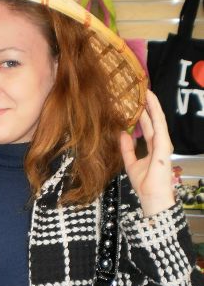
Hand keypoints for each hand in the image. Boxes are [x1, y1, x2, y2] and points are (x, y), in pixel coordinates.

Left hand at [120, 90, 174, 216]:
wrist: (151, 195)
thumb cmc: (144, 183)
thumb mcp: (130, 163)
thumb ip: (127, 149)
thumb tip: (123, 133)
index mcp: (153, 147)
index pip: (148, 127)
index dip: (144, 115)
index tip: (137, 103)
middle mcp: (159, 143)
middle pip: (153, 121)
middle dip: (147, 106)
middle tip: (141, 91)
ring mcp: (163, 143)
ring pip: (157, 119)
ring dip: (152, 105)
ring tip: (146, 90)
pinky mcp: (163, 144)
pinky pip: (159, 124)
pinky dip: (155, 111)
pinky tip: (150, 101)